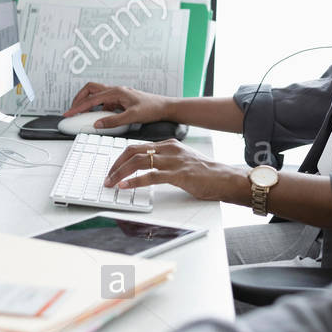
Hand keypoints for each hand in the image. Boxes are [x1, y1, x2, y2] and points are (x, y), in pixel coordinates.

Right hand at [63, 82, 170, 128]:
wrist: (165, 107)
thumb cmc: (152, 109)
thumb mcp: (132, 117)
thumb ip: (113, 121)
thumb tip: (97, 123)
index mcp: (116, 92)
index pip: (91, 98)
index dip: (78, 107)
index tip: (69, 113)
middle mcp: (116, 91)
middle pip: (90, 90)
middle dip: (79, 99)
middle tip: (73, 110)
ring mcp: (118, 95)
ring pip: (97, 95)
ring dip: (88, 103)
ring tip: (82, 114)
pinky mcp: (121, 100)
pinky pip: (105, 102)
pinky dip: (98, 108)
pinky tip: (99, 117)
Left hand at [105, 139, 248, 203]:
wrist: (223, 178)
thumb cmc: (204, 173)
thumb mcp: (182, 160)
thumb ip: (165, 161)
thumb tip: (146, 168)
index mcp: (169, 144)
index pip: (138, 146)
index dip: (121, 158)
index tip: (113, 169)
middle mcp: (169, 149)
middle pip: (133, 151)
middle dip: (116, 164)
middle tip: (108, 176)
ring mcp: (173, 161)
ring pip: (138, 161)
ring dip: (121, 173)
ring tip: (112, 182)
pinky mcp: (178, 174)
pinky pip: (150, 176)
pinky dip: (135, 181)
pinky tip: (126, 186)